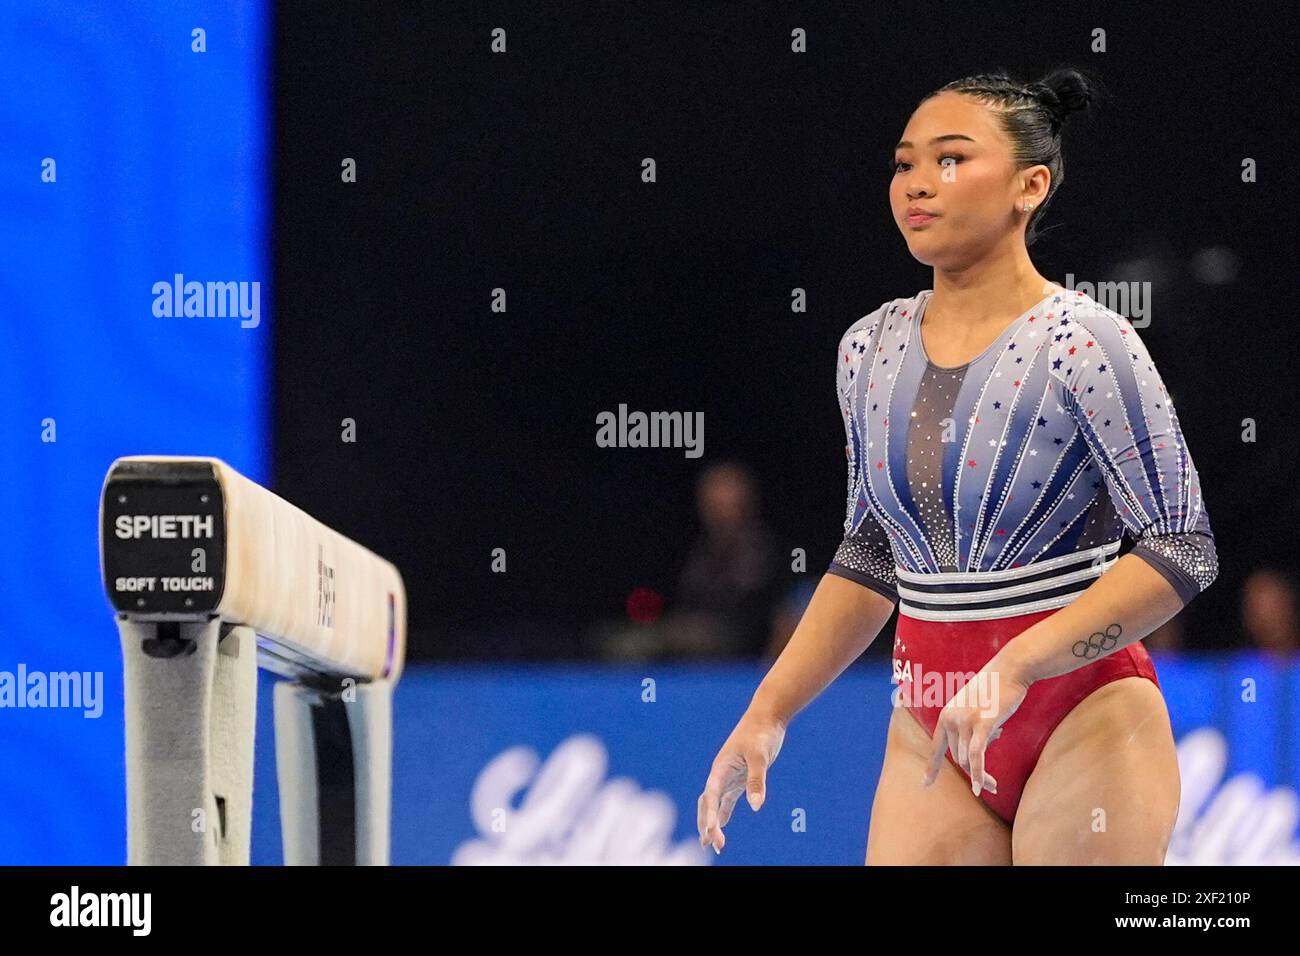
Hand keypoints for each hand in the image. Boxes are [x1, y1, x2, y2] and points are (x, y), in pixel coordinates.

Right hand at [697, 711, 785, 854]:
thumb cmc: (761, 733)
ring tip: (713, 843)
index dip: (710, 815)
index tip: (712, 832)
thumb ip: (757, 781)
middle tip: (709, 844)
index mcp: (721, 767)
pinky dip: (724, 813)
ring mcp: (729, 775)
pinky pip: (728, 799)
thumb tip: (756, 806)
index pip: (711, 796)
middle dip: (706, 824)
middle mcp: (721, 773)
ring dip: (712, 822)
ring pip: (715, 803)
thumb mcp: (760, 757)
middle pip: (708, 803)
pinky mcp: (740, 777)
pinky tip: (723, 826)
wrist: (767, 716)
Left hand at [923, 657, 1032, 796]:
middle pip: (958, 757)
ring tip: (995, 785)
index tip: (925, 783)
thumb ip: (970, 729)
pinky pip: (977, 756)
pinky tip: (979, 788)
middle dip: (973, 775)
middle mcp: (951, 718)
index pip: (937, 747)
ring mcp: (965, 721)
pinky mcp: (981, 724)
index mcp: (946, 715)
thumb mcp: (975, 709)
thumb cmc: (996, 689)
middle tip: (992, 786)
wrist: (1010, 670)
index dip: (932, 766)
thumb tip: (975, 754)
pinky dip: (977, 774)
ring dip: (981, 777)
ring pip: (967, 760)